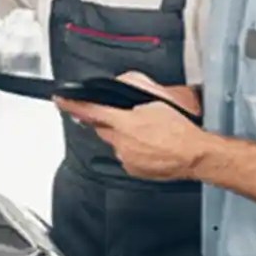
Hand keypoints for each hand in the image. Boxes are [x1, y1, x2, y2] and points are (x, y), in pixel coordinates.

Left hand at [53, 72, 214, 180]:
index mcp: (124, 122)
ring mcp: (125, 157)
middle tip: (131, 120)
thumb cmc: (180, 128)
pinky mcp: (131, 169)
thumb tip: (123, 86)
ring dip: (124, 137)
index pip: (90, 111)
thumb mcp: (157, 100)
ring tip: (147, 136)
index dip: (72, 105)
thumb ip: (135, 91)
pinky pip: (125, 155)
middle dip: (111, 122)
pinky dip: (132, 150)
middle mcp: (120, 141)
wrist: (195, 154)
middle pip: (102, 127)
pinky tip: (149, 147)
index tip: (60, 100)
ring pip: (114, 142)